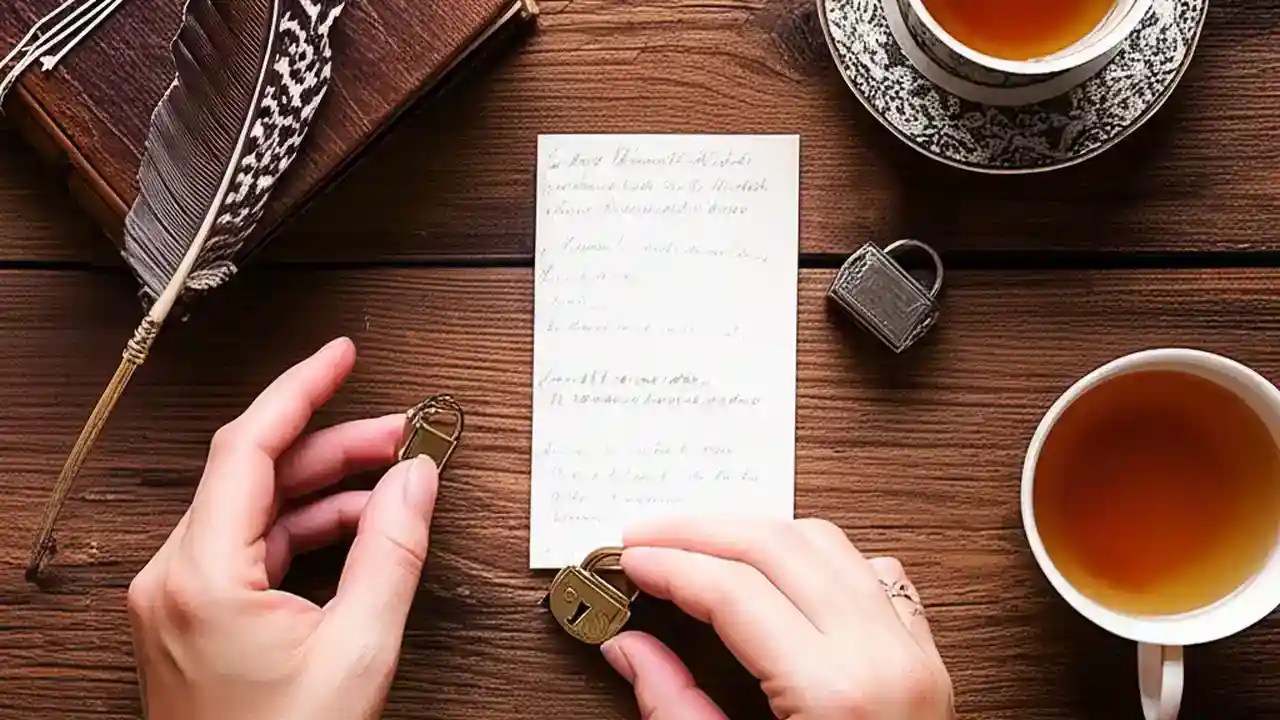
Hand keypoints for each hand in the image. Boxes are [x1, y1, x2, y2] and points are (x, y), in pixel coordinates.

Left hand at [127, 338, 439, 719]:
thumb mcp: (359, 647)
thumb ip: (393, 551)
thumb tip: (415, 479)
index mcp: (200, 576)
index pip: (250, 446)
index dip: (302, 389)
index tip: (340, 356)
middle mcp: (175, 578)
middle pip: (257, 473)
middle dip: (336, 445)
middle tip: (403, 431)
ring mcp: (180, 599)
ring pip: (257, 509)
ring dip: (327, 488)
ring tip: (396, 478)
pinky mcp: (196, 617)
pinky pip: (253, 547)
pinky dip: (309, 529)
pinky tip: (362, 527)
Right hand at [603, 518, 953, 719]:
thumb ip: (677, 710)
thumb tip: (631, 649)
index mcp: (837, 694)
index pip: (734, 590)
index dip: (671, 566)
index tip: (630, 561)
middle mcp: (883, 656)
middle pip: (777, 545)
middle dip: (701, 529)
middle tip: (647, 537)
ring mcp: (913, 651)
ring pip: (827, 541)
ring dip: (756, 531)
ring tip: (700, 543)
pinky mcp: (924, 657)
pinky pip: (872, 572)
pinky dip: (818, 556)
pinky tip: (779, 570)